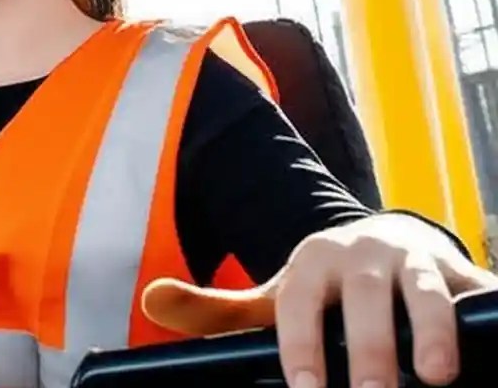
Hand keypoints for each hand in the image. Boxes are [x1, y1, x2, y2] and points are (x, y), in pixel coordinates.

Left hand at [141, 213, 497, 387]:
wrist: (383, 243)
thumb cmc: (322, 286)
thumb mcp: (273, 296)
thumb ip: (215, 310)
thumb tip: (152, 299)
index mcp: (310, 263)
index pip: (299, 305)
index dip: (302, 346)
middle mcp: (361, 256)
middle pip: (363, 298)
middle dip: (370, 348)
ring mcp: (414, 261)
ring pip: (423, 291)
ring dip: (432, 331)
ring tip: (438, 375)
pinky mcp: (459, 275)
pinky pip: (471, 294)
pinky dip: (475, 314)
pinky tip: (482, 348)